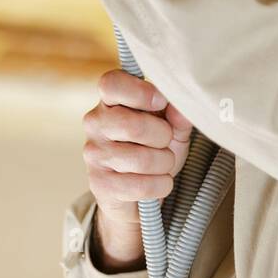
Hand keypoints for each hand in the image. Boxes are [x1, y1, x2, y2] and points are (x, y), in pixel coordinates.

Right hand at [82, 69, 192, 271]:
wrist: (140, 192)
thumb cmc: (154, 148)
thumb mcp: (172, 126)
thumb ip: (178, 113)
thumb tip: (183, 103)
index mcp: (109, 100)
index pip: (111, 84)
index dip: (141, 92)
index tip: (161, 102)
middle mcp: (95, 123)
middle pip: (132, 125)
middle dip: (162, 136)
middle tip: (166, 140)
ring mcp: (94, 154)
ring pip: (140, 159)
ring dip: (164, 163)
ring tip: (163, 163)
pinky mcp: (99, 184)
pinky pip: (139, 186)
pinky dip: (159, 186)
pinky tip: (158, 182)